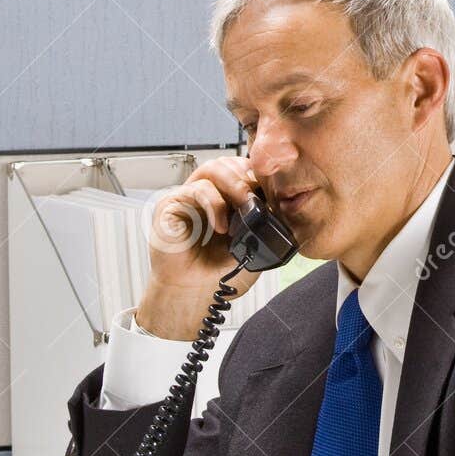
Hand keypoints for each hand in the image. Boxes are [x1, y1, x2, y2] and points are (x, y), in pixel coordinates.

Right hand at [137, 156, 265, 338]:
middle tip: (259, 200)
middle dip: (248, 177)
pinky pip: (196, 190)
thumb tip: (284, 206)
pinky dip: (214, 204)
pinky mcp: (171, 205)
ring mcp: (187, 195)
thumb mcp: (252, 244)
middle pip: (228, 162)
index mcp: (225, 196)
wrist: (193, 293)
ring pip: (213, 168)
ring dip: (234, 185)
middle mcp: (206, 191)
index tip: (273, 193)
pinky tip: (222, 226)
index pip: (243, 168)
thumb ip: (265, 223)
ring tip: (245, 207)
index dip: (258, 175)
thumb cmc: (218, 270)